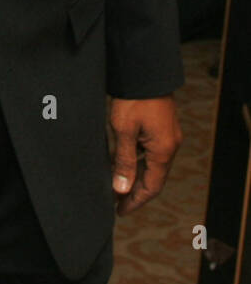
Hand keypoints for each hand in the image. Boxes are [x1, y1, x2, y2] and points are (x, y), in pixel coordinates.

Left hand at [109, 96, 181, 214]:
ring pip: (150, 164)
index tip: (120, 211)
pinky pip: (149, 152)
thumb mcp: (123, 131)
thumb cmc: (132, 100)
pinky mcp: (161, 128)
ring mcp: (166, 137)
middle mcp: (169, 146)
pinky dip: (136, 161)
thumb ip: (123, 161)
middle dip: (134, 191)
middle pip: (152, 177)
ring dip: (134, 176)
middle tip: (114, 202)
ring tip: (114, 186)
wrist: (143, 72)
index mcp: (163, 151)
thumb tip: (121, 189)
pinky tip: (120, 164)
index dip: (135, 201)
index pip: (151, 186)